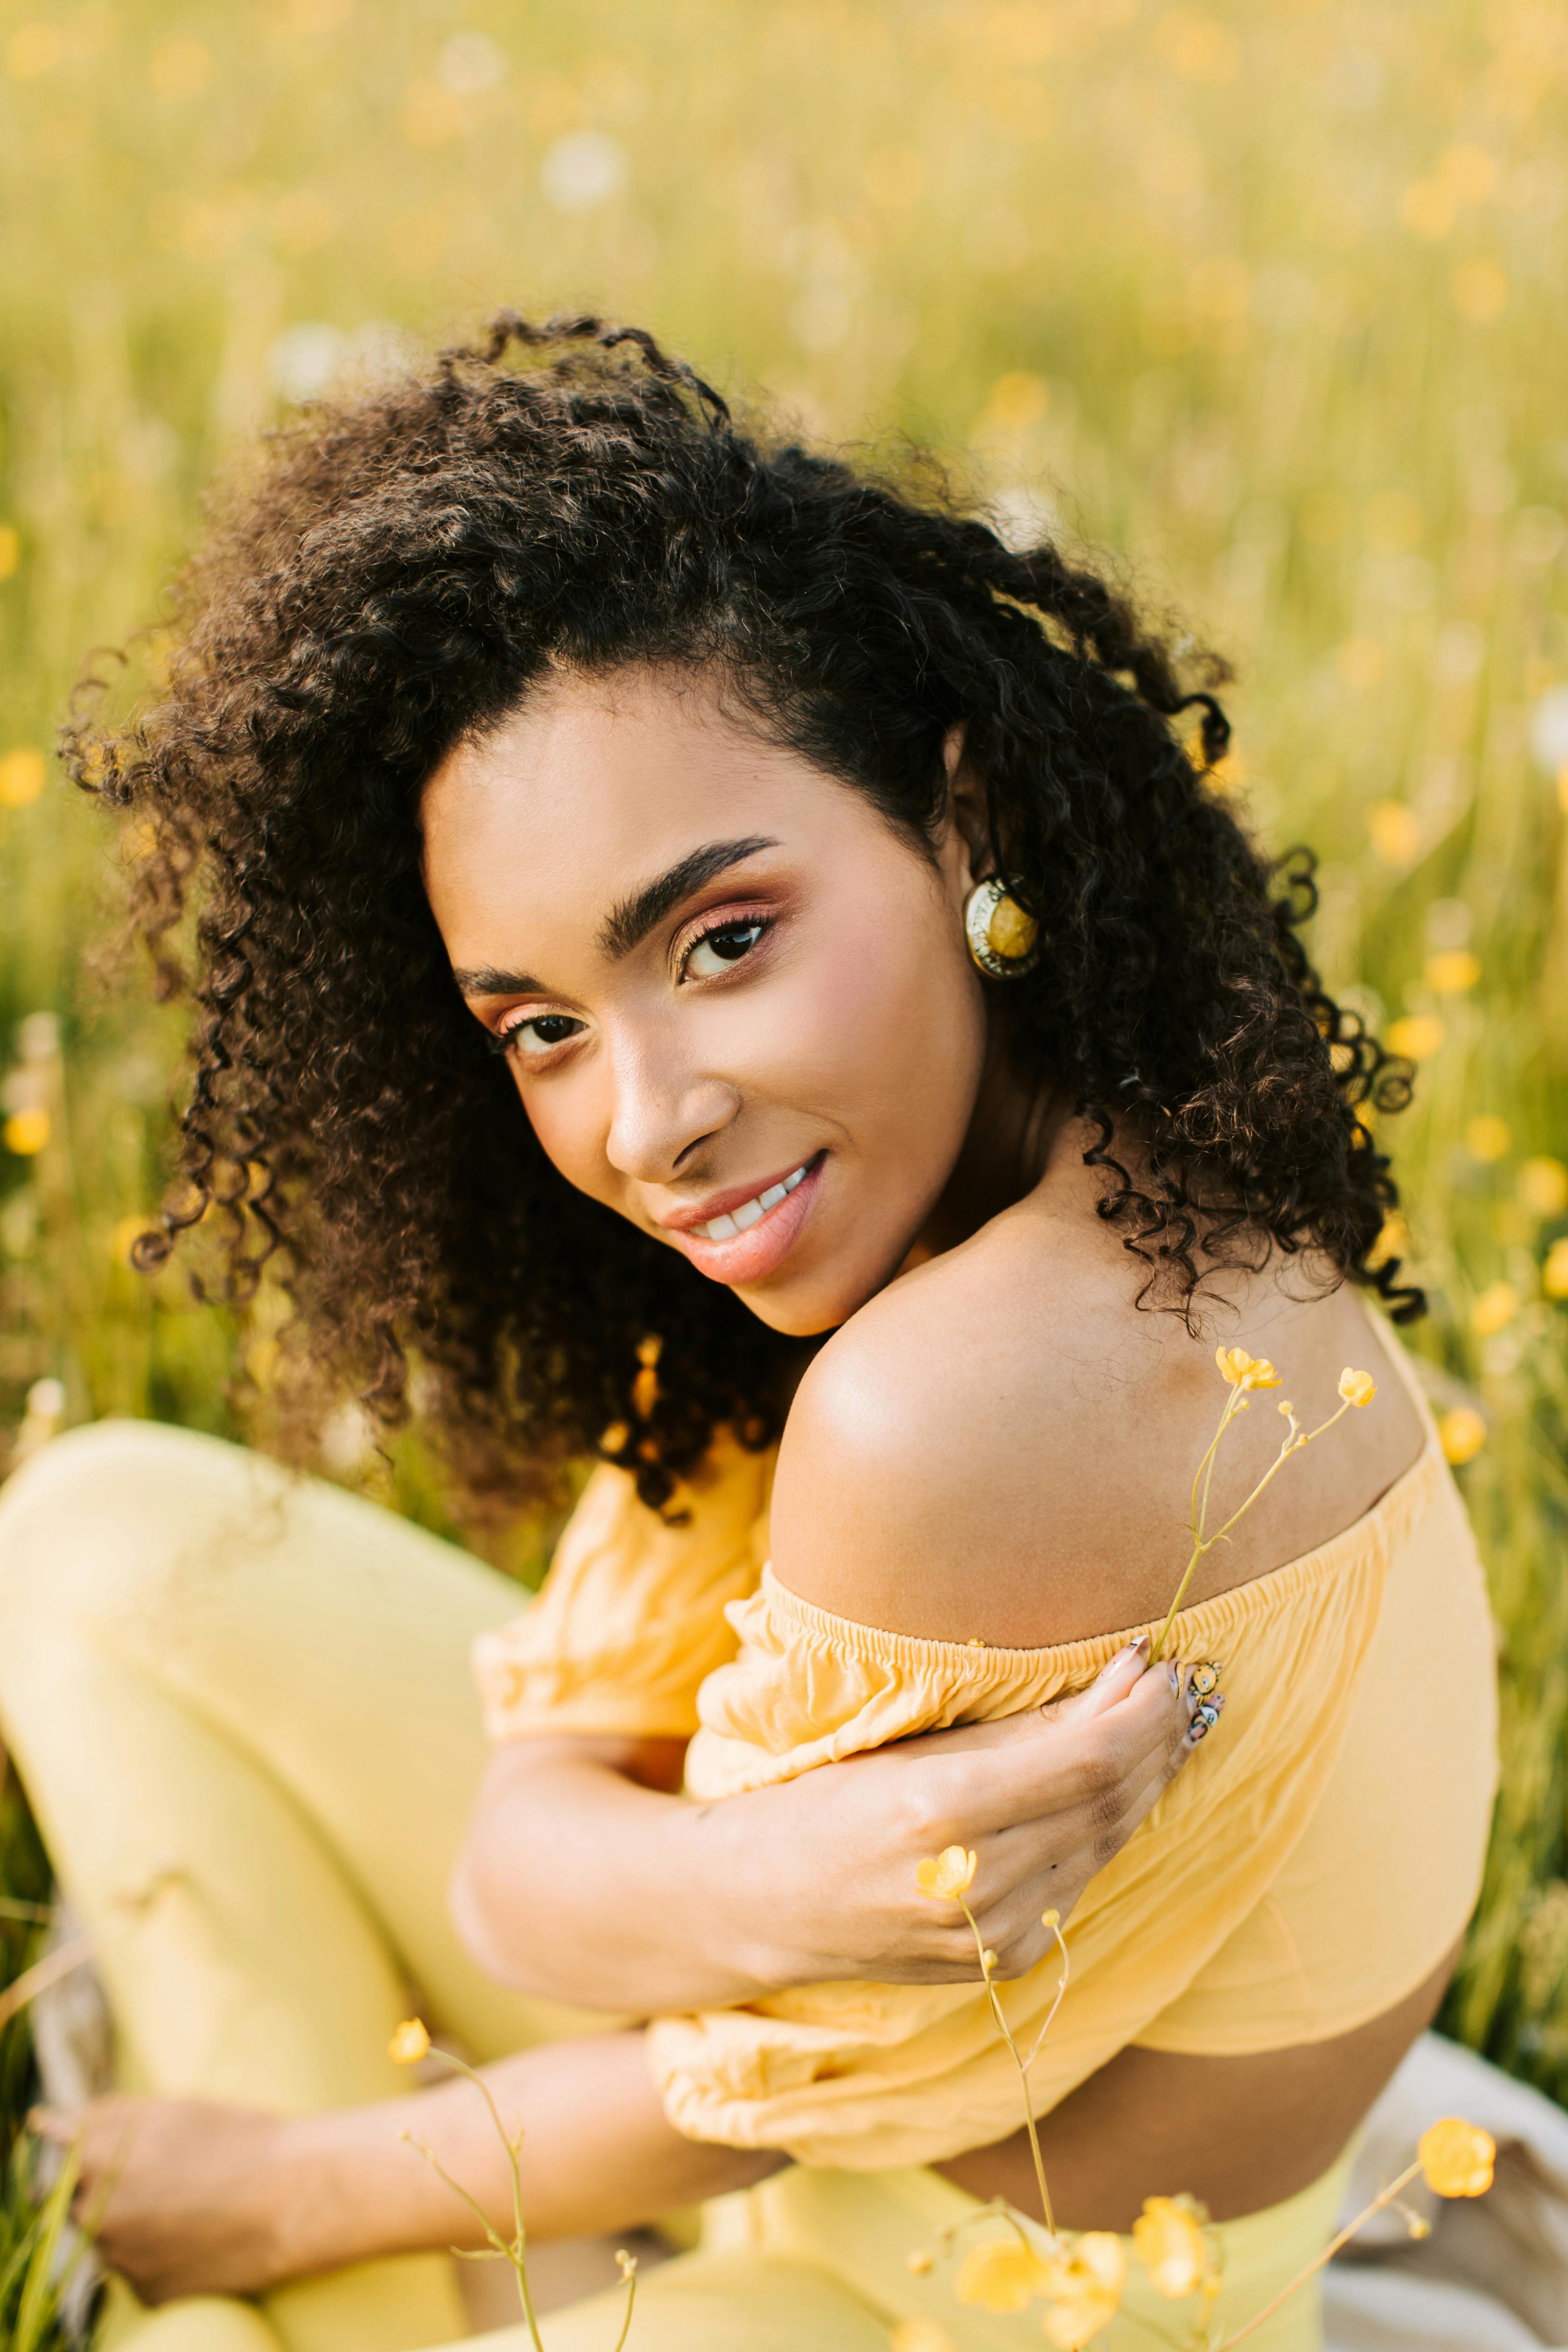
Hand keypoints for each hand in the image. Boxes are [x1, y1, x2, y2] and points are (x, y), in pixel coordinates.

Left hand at [29, 2095, 297, 2302]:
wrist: (296, 2197)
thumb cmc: (237, 2139)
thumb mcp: (170, 2109)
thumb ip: (100, 2115)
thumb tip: (46, 2122)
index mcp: (97, 2162)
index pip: (59, 2164)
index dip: (88, 2157)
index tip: (122, 2153)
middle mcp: (97, 2217)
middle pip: (78, 2205)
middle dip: (108, 2191)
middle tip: (166, 2175)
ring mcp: (121, 2261)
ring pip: (109, 2240)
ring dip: (133, 2222)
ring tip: (191, 2201)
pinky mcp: (147, 2294)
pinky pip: (137, 2270)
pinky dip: (157, 2253)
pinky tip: (198, 2231)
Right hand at [711, 1639, 1219, 1989]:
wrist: (768, 1902)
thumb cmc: (827, 1798)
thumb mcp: (911, 1745)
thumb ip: (1021, 1727)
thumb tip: (1122, 1682)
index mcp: (942, 1815)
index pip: (1086, 1762)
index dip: (1138, 1711)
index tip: (1160, 1661)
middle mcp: (976, 1884)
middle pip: (1107, 1803)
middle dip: (1155, 1738)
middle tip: (1180, 1683)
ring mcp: (994, 1935)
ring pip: (1106, 1845)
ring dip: (1146, 1781)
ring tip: (1166, 1724)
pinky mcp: (1006, 1962)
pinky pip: (1079, 1881)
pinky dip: (1108, 1829)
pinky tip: (1122, 1786)